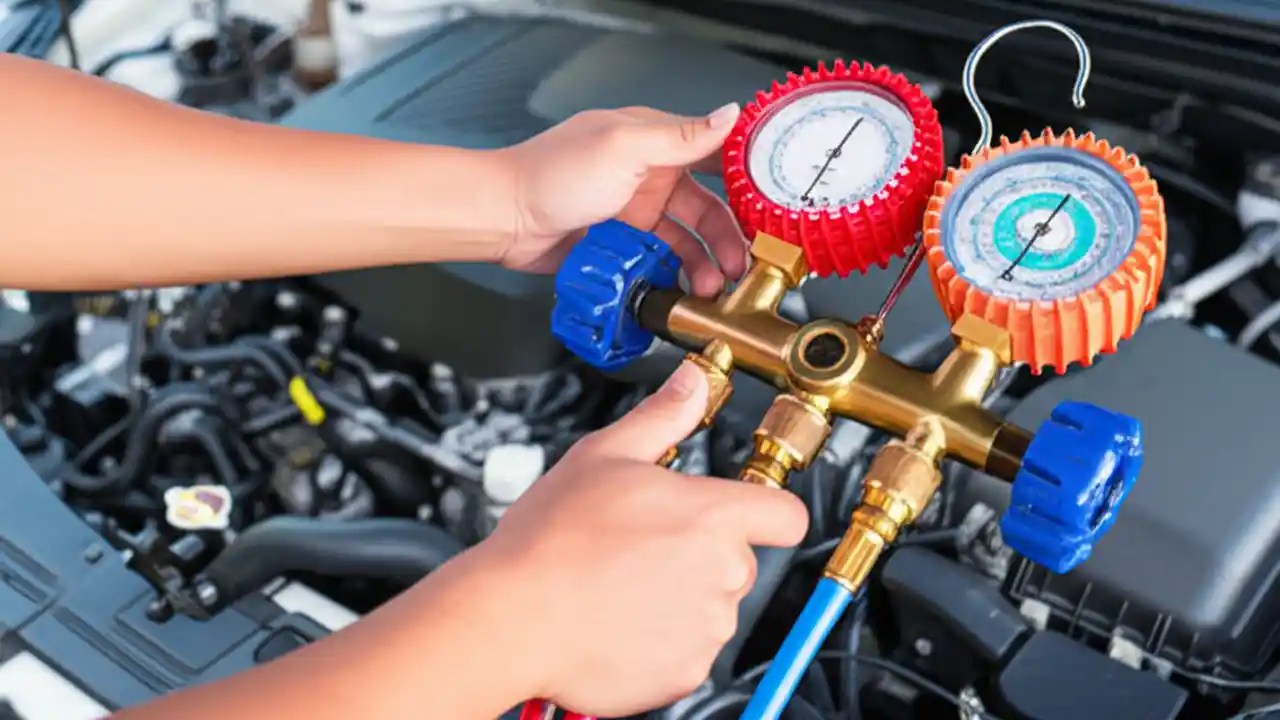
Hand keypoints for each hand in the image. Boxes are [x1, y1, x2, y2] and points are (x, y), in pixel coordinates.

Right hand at [478, 362, 808, 716]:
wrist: (513, 617)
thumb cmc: (551, 540)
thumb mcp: (604, 454)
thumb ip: (663, 416)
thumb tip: (692, 380)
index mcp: (711, 516)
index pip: (786, 514)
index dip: (767, 508)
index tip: (742, 508)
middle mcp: (721, 574)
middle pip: (740, 558)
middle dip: (702, 551)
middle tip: (643, 544)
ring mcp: (706, 628)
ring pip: (712, 605)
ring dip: (680, 595)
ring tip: (621, 582)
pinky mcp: (685, 672)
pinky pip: (688, 649)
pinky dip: (662, 639)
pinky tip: (617, 618)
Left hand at [498, 104, 748, 296]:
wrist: (504, 218)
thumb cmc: (551, 175)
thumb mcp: (625, 148)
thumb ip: (681, 137)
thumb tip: (730, 115)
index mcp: (654, 143)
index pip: (715, 156)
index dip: (746, 182)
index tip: (769, 210)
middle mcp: (648, 175)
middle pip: (707, 209)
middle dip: (728, 239)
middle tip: (740, 266)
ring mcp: (633, 212)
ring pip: (685, 241)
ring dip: (703, 264)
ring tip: (710, 287)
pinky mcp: (620, 244)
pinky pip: (657, 262)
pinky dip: (673, 276)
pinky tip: (679, 289)